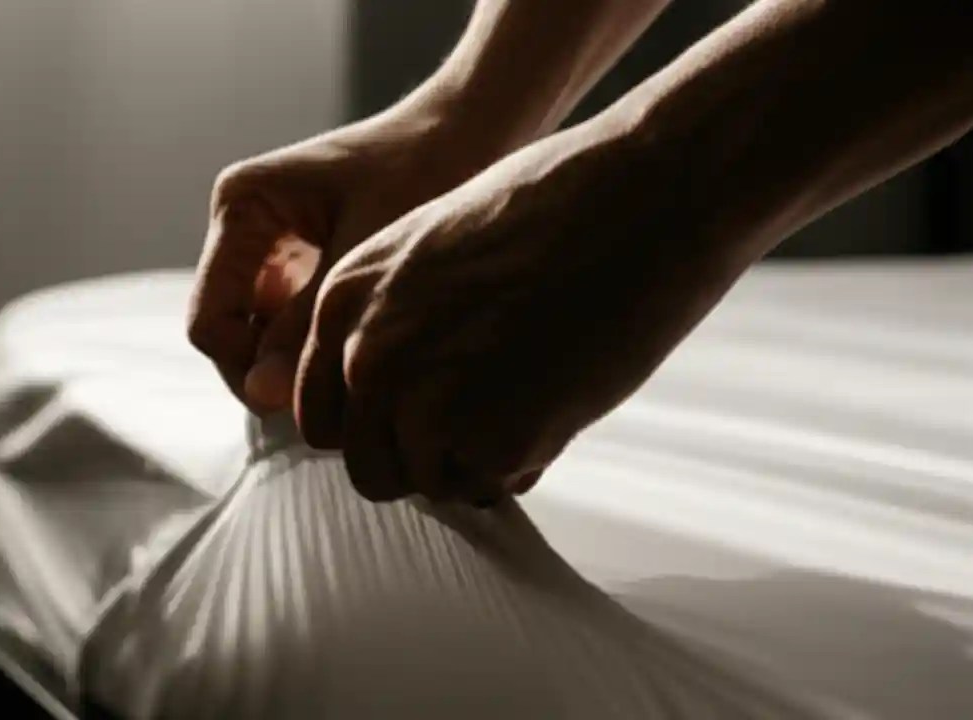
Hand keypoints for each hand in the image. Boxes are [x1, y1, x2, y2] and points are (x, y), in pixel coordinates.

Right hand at [186, 96, 494, 413]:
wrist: (469, 130)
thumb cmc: (422, 171)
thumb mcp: (360, 254)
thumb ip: (306, 325)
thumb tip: (260, 395)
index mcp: (242, 206)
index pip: (209, 321)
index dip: (247, 371)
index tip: (306, 398)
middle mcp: (243, 225)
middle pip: (228, 334)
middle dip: (271, 371)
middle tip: (336, 398)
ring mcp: (268, 244)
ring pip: (258, 336)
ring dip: (295, 363)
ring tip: (352, 375)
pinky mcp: (300, 259)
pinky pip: (288, 323)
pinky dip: (314, 347)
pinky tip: (358, 354)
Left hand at [295, 118, 746, 504]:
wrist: (648, 194)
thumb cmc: (556, 208)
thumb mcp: (431, 248)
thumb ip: (392, 321)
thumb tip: (389, 398)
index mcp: (344, 301)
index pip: (323, 419)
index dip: (376, 428)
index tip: (420, 420)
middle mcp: (367, 357)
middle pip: (370, 466)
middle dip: (424, 457)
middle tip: (485, 416)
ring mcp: (424, 402)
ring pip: (430, 484)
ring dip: (476, 459)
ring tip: (529, 394)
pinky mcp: (492, 440)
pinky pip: (494, 488)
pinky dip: (526, 462)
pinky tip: (559, 399)